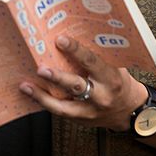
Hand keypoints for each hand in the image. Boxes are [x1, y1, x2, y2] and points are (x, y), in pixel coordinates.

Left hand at [19, 35, 148, 130]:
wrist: (129, 112)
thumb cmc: (119, 83)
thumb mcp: (115, 67)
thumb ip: (97, 56)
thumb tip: (73, 34)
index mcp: (111, 79)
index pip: (92, 62)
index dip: (76, 50)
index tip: (60, 40)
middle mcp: (100, 97)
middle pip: (76, 86)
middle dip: (57, 77)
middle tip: (40, 69)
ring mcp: (89, 112)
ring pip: (63, 107)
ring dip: (42, 96)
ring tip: (26, 86)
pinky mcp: (80, 121)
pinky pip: (60, 113)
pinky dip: (44, 103)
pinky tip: (32, 94)